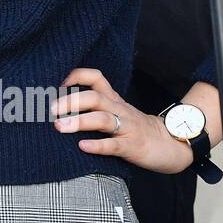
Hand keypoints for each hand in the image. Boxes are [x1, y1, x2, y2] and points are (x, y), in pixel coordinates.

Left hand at [52, 67, 192, 173]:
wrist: (171, 144)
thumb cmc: (135, 128)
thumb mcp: (116, 111)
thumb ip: (94, 106)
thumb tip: (58, 106)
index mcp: (113, 99)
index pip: (96, 78)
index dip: (77, 76)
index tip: (58, 84)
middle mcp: (119, 109)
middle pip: (95, 97)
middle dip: (71, 102)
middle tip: (51, 109)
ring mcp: (127, 127)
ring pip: (103, 119)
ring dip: (80, 121)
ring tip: (60, 126)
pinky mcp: (133, 146)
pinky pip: (114, 145)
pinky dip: (98, 145)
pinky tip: (83, 146)